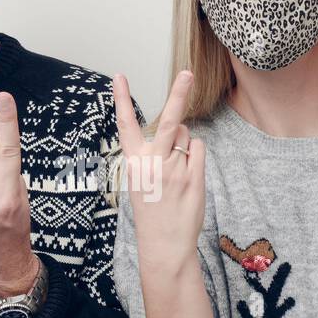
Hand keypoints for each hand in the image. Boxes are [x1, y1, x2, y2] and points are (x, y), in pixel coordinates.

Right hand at [112, 70, 205, 271]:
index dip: (122, 99)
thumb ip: (154, 154)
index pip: (126, 126)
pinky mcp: (193, 177)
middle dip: (179, 93)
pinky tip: (187, 175)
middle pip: (169, 121)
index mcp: (134, 163)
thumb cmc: (153, 212)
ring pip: (185, 135)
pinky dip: (195, 156)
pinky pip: (198, 150)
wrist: (164, 244)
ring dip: (184, 143)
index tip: (119, 76)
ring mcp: (175, 170)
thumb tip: (178, 128)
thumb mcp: (141, 182)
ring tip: (176, 169)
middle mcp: (153, 163)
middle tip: (187, 72)